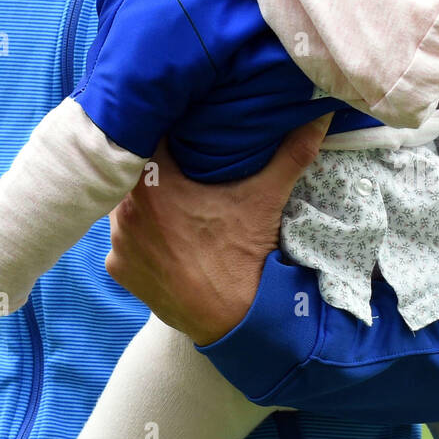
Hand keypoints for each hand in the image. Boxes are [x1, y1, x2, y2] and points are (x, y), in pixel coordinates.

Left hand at [105, 115, 331, 345]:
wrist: (235, 323)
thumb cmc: (244, 257)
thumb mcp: (264, 199)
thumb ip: (289, 152)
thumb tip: (320, 115)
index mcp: (150, 184)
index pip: (145, 138)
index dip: (161, 128)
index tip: (177, 126)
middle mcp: (124, 211)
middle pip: (131, 171)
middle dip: (150, 164)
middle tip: (176, 160)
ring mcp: (118, 243)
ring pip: (123, 204)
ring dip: (141, 199)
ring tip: (168, 197)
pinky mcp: (119, 269)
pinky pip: (122, 239)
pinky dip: (138, 234)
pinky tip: (160, 233)